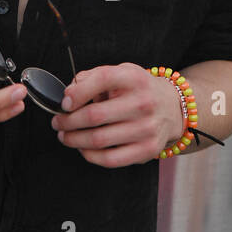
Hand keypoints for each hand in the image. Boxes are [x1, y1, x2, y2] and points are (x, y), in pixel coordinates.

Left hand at [50, 63, 185, 166]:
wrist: (173, 108)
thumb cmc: (138, 90)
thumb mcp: (121, 73)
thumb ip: (94, 77)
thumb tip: (69, 95)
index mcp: (134, 78)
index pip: (101, 80)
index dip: (77, 93)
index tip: (64, 103)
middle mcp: (143, 103)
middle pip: (94, 115)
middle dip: (68, 121)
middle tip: (58, 122)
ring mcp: (147, 128)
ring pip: (98, 139)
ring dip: (74, 140)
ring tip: (65, 136)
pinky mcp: (148, 149)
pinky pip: (110, 159)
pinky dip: (90, 155)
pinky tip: (83, 149)